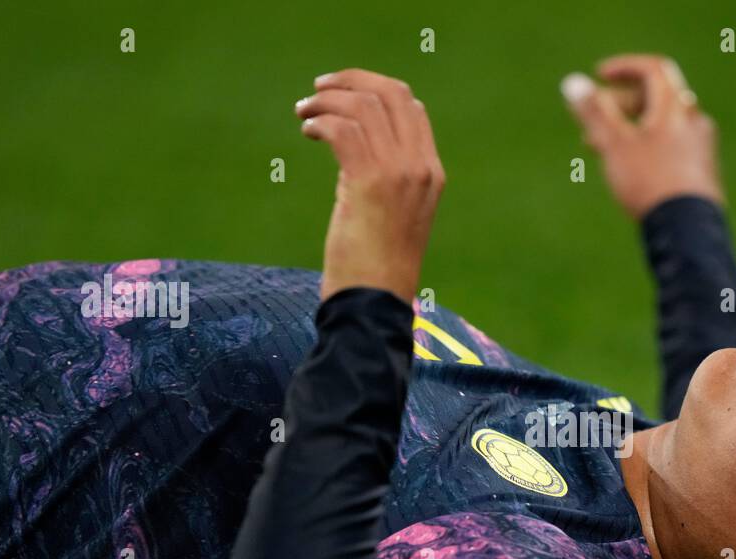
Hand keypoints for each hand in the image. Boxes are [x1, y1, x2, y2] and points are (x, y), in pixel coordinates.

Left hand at [296, 69, 444, 302]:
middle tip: (319, 89)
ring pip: (363, 106)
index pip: (411, 108)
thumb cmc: (377, 267)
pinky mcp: (369, 182)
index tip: (343, 95)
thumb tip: (350, 143)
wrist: (376, 301)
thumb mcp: (392, 213)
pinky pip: (342, 128)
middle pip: (390, 94)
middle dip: (350, 81)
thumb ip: (384, 177)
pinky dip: (320, 122)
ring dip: (325, 101)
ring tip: (303, 113)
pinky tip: (307, 132)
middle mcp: (420, 167)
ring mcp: (398, 173)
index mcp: (431, 173)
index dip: (375, 89)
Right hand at [562, 55, 722, 219]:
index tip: (599, 75)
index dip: (624, 67)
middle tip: (592, 122)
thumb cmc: (650, 183)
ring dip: (630, 128)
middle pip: (656, 97)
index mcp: (675, 107)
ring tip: (602, 148)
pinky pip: (672, 146)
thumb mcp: (614, 144)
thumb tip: (572, 83)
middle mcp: (694, 121)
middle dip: (620, 104)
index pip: (653, 69)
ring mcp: (701, 147)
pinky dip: (647, 146)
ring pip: (662, 125)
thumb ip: (594, 112)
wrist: (687, 230)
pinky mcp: (702, 172)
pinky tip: (630, 169)